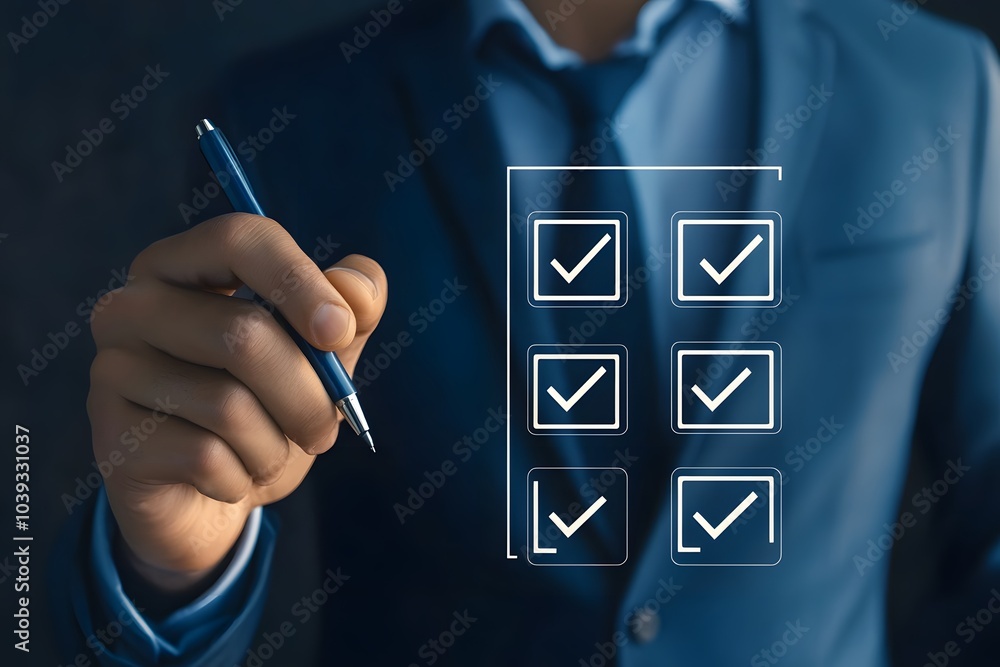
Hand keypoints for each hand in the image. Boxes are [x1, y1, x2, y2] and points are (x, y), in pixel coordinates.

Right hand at [87, 213, 386, 590]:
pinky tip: (228, 478)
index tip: (341, 332)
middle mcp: (132, 307)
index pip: (239, 239)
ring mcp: (112, 371)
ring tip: (270, 454)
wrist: (208, 499)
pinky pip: (206, 457)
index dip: (299, 282)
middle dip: (309, 396)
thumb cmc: (266, 410)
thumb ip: (351, 312)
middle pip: (243, 334)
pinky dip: (241, 478)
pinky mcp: (113, 438)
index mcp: (182, 266)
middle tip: (325, 429)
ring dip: (276, 446)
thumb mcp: (320, 358)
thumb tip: (357, 289)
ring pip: (228, 405)